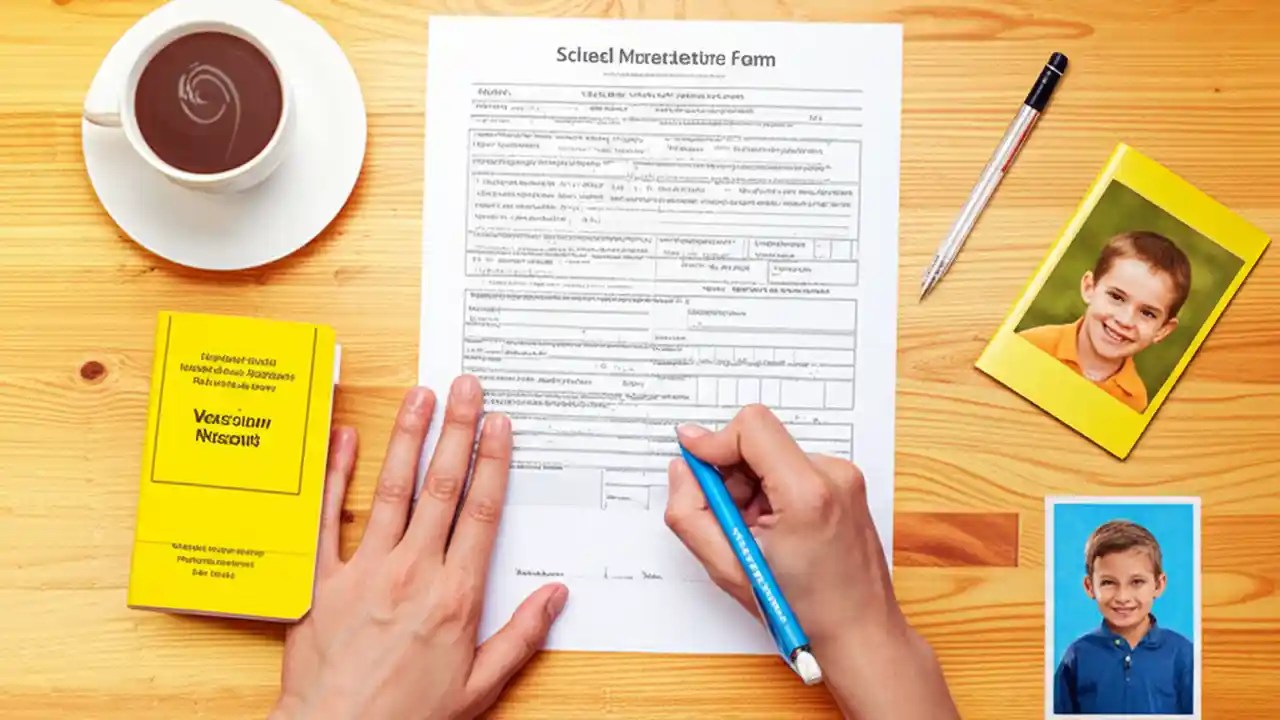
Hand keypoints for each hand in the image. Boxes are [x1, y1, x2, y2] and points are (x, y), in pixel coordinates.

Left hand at [270, 376, 568, 719]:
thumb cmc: (407, 717)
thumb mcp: (479, 686)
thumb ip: (520, 636)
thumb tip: (556, 596)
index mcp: (456, 595)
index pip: (482, 512)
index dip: (494, 462)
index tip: (500, 425)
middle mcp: (413, 571)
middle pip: (443, 487)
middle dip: (458, 431)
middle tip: (467, 386)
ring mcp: (365, 570)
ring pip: (391, 489)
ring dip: (408, 437)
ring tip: (421, 396)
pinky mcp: (322, 579)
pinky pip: (329, 518)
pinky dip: (338, 475)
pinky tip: (348, 439)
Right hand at [665, 405, 957, 719]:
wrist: (859, 633)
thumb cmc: (803, 612)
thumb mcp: (727, 568)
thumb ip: (691, 513)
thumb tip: (683, 471)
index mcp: (807, 494)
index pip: (752, 427)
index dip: (714, 440)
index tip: (692, 458)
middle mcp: (834, 475)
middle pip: (761, 440)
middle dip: (731, 473)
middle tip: (726, 518)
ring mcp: (845, 478)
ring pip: (774, 456)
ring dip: (751, 486)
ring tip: (756, 533)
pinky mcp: (847, 485)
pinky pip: (793, 469)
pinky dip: (773, 492)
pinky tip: (776, 531)